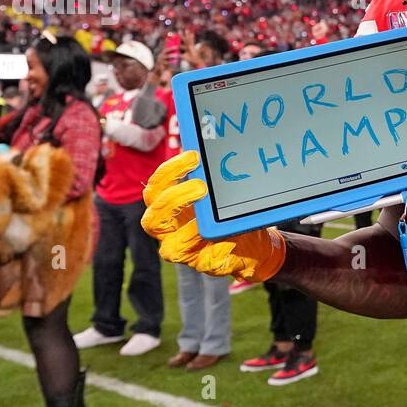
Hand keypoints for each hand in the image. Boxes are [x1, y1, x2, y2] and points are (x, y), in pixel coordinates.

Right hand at [140, 151, 286, 281]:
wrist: (254, 245)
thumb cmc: (228, 214)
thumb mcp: (219, 194)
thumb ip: (209, 176)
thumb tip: (211, 140)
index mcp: (168, 210)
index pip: (154, 190)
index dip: (169, 172)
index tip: (194, 156)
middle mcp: (170, 232)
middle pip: (152, 221)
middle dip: (173, 201)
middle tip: (201, 186)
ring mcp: (187, 252)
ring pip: (171, 250)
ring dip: (190, 232)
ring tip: (209, 216)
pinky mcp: (206, 266)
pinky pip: (206, 264)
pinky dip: (216, 252)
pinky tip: (228, 241)